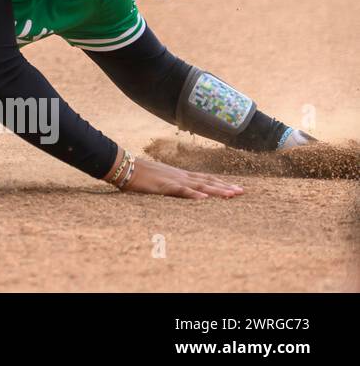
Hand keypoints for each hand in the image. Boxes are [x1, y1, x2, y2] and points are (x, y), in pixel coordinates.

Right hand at [120, 155, 244, 198]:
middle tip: (242, 192)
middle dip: (226, 187)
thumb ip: (169, 184)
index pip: (205, 179)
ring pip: (200, 186)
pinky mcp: (164, 186)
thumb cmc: (138, 173)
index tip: (235, 187)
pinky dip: (193, 195)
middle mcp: (180, 176)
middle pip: (208, 182)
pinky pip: (181, 191)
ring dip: (217, 191)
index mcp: (179, 175)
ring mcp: (173, 180)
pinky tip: (204, 199)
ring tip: (232, 195)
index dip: (220, 183)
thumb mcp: (157, 179)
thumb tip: (176, 188)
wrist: (123, 166)